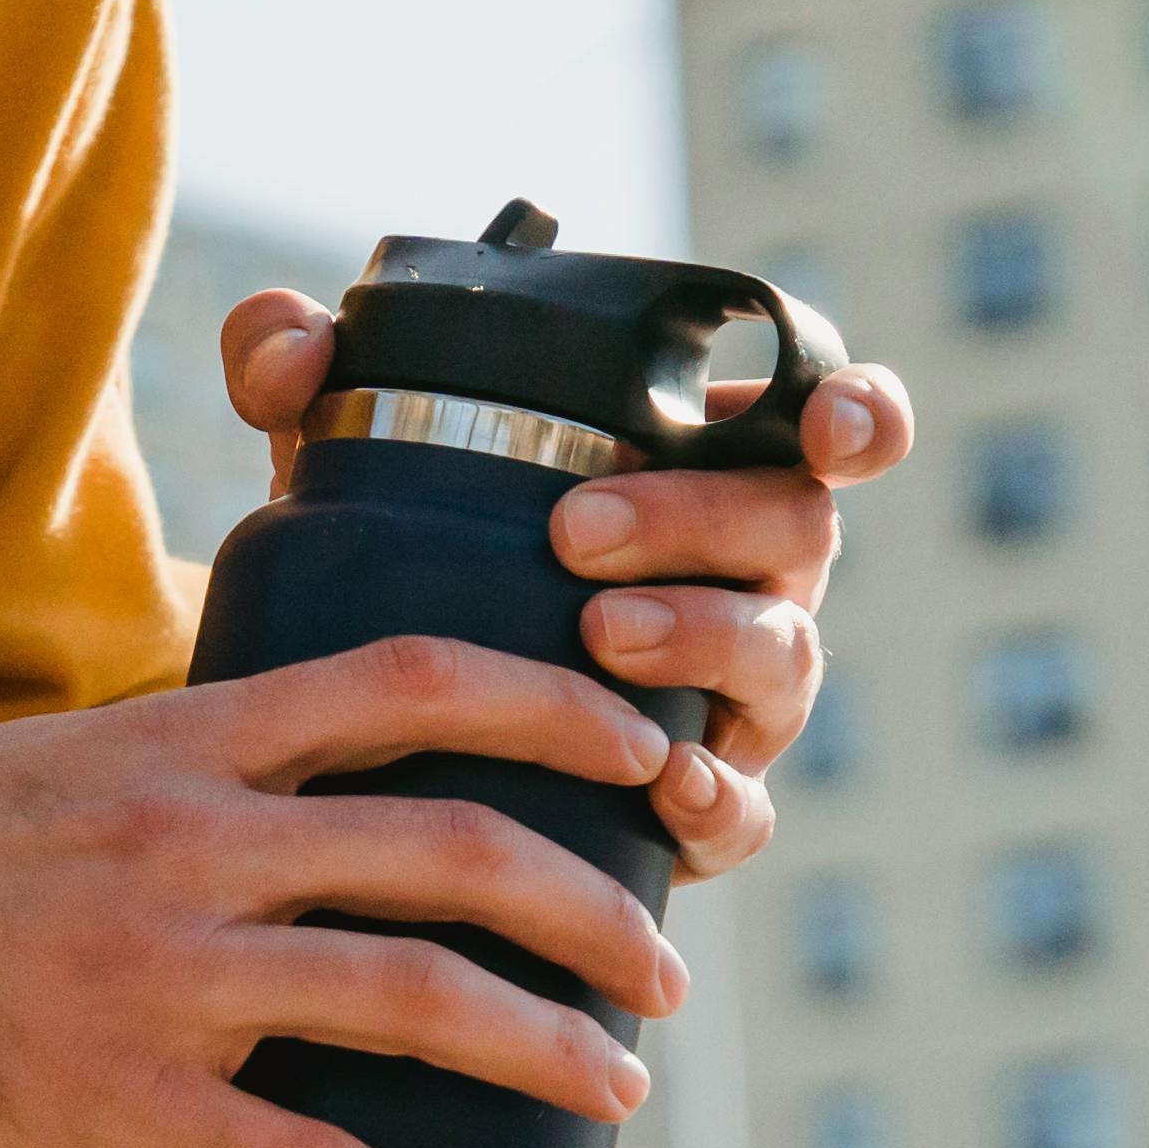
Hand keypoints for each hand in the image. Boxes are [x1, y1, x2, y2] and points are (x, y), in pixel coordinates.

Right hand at [0, 639, 696, 1147]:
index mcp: (178, 741)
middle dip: (595, 907)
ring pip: (414, 1000)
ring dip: (549, 1049)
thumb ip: (179, 778)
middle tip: (664, 968)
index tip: (648, 750)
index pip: (412, 680)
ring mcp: (155, 975)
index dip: (558, 706)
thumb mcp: (48, 768)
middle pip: (454, 847)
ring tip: (621, 1090)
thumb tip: (295, 808)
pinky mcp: (112, 1105)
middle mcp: (187, 840)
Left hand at [220, 290, 912, 879]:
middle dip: (700, 520)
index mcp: (702, 469)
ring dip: (704, 638)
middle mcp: (746, 576)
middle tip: (575, 533)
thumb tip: (289, 336)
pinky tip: (668, 790)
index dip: (860, 416)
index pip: (828, 424)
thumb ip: (297, 372)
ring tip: (601, 635)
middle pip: (797, 528)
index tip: (825, 422)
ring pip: (783, 660)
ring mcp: (737, 698)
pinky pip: (749, 811)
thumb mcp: (341, 460)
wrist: (371, 746)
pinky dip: (720, 799)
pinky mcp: (703, 810)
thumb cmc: (398, 559)